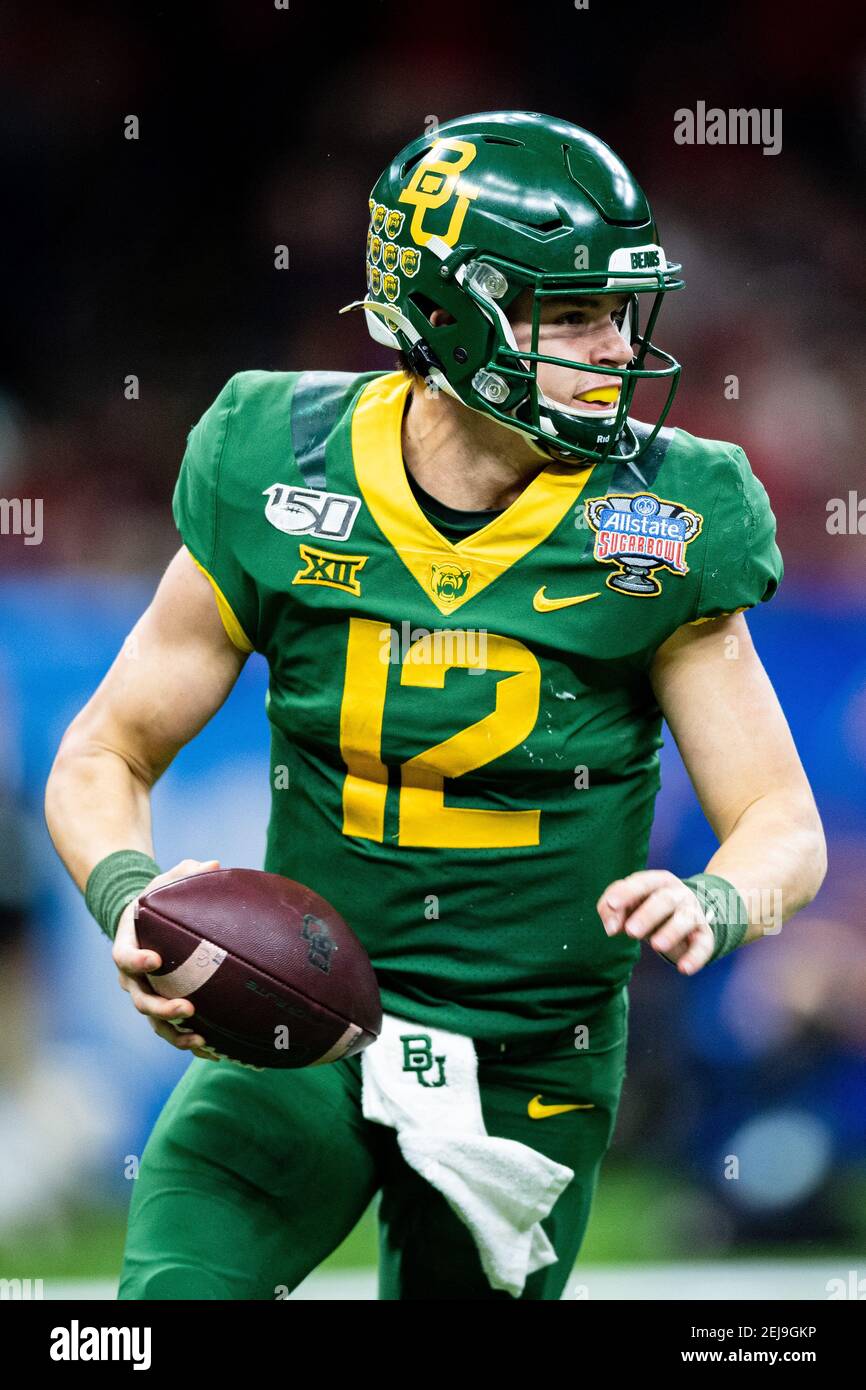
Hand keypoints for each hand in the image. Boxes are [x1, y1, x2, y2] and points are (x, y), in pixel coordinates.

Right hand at [112, 858, 221, 1059]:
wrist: (143, 925)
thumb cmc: (156, 902)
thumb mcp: (163, 884)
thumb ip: (183, 874)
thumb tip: (214, 863)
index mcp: (128, 946)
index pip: (124, 957)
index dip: (137, 960)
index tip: (155, 959)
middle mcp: (132, 978)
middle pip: (141, 1000)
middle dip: (163, 1008)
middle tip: (189, 1008)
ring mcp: (146, 995)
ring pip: (156, 1023)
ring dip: (177, 1034)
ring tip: (203, 1041)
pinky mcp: (162, 1007)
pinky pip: (174, 1030)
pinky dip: (192, 1042)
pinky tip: (216, 1050)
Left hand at [597, 869, 714, 975]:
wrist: (685, 919)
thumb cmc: (648, 908)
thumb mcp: (628, 904)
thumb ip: (611, 909)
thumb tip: (611, 928)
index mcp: (658, 881)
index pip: (643, 882)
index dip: (627, 892)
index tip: (612, 904)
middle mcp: (679, 894)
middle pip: (665, 900)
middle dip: (647, 914)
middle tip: (630, 932)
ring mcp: (694, 913)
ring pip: (686, 919)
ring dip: (671, 931)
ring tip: (656, 946)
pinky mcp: (704, 935)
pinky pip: (703, 945)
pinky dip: (695, 957)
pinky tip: (683, 969)